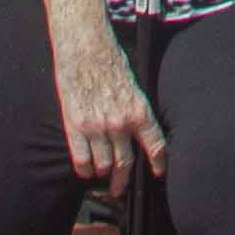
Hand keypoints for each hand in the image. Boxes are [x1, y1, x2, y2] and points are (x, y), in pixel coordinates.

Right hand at [50, 10, 167, 200]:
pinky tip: (85, 169)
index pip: (155, 146)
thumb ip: (135, 110)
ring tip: (101, 174)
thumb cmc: (109, 59)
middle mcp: (120, 123)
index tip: (157, 173)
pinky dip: (84, 169)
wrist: (85, 46)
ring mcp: (97, 127)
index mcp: (139, 110)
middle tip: (120, 189)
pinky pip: (81, 160)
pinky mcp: (76, 127)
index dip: (158, 163)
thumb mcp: (133, 85)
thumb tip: (139, 131)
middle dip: (124, 181)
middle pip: (126, 164)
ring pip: (103, 166)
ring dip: (103, 173)